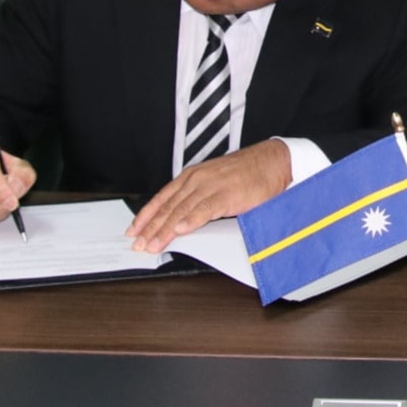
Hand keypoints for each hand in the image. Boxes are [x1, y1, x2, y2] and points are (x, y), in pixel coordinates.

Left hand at [127, 139, 290, 252]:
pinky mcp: (227, 195)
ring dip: (166, 230)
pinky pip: (205, 210)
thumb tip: (181, 218)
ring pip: (182, 210)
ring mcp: (211, 186)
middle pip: (168, 206)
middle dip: (151, 228)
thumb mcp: (215, 181)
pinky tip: (181, 230)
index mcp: (193, 176)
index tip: (134, 230)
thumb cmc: (247, 173)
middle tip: (139, 244)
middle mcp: (198, 179)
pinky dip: (191, 220)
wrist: (272, 162)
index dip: (146, 215)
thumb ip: (198, 197)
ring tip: (154, 244)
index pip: (162, 198)